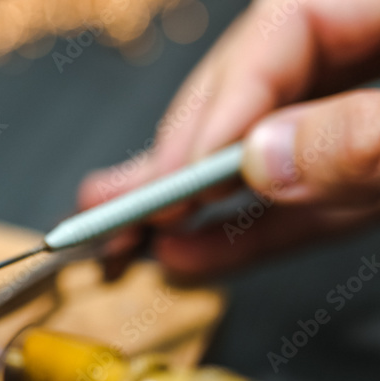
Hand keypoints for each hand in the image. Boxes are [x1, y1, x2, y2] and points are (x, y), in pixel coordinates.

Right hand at [78, 0, 379, 279]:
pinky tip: (190, 256)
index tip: (192, 164)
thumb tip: (263, 159)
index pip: (288, 21)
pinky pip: (308, 208)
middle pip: (260, 89)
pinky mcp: (377, 184)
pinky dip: (249, 236)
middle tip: (134, 199)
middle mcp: (378, 63)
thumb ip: (363, 137)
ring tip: (125, 226)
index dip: (227, 92)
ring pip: (273, 156)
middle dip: (188, 150)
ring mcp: (374, 128)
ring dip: (195, 202)